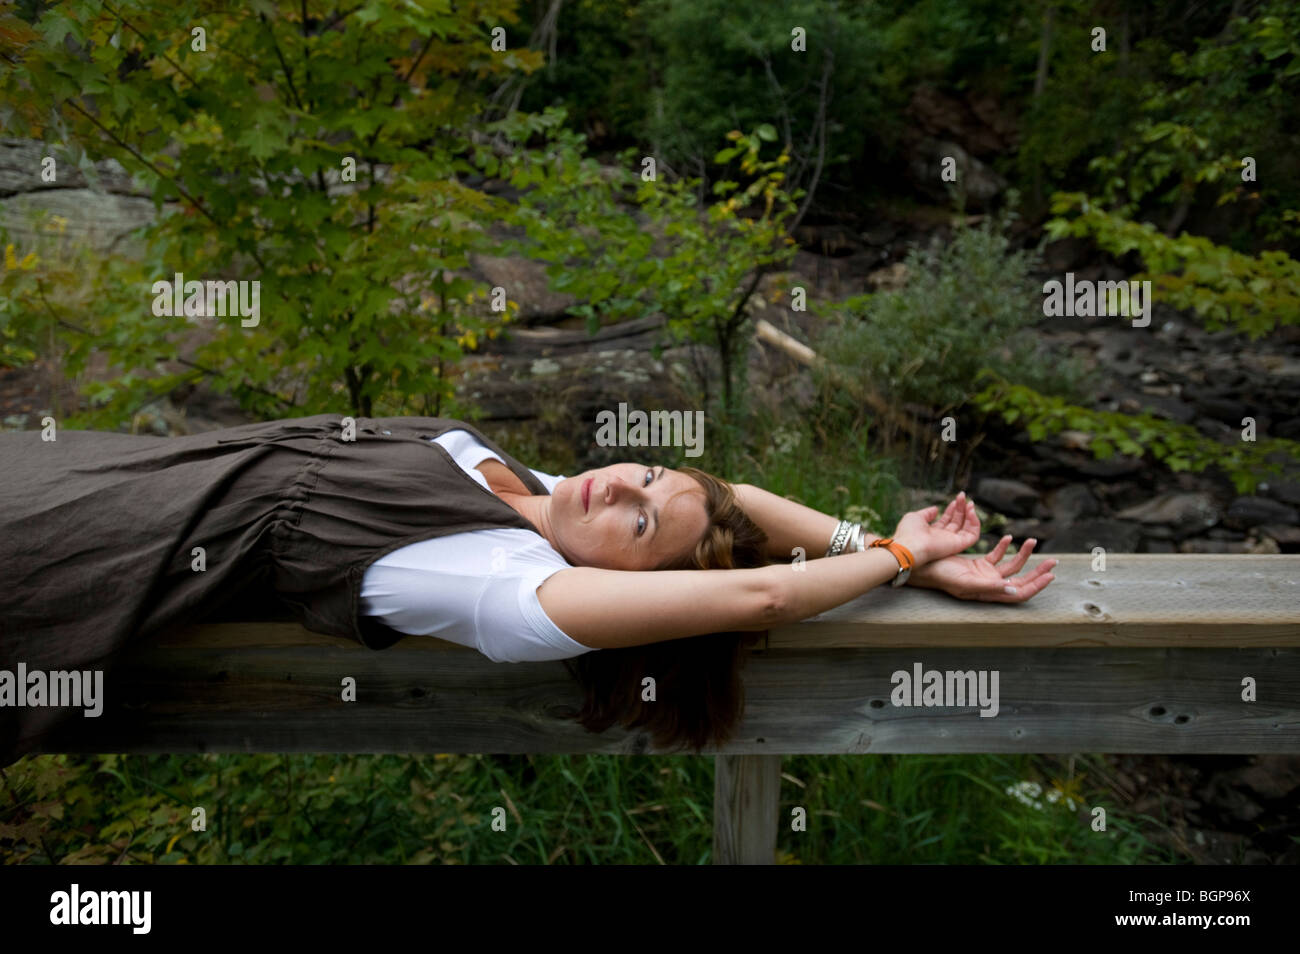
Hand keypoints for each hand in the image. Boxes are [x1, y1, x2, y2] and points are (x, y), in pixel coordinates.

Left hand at [890, 491, 980, 565]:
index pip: (946, 520)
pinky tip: (971, 511)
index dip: (951, 509)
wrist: (910, 546)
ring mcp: (952, 542)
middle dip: (960, 508)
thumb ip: (927, 513)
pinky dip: (975, 523)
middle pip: (957, 522)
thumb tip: (936, 508)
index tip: (954, 500)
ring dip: (970, 514)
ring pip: (966, 528)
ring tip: (969, 503)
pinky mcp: (959, 545)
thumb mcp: (915, 517)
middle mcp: (943, 538)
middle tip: (962, 495)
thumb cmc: (909, 532)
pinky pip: (973, 535)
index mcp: (932, 532)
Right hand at [908, 531, 1058, 601]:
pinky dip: (1004, 547)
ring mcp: (986, 574)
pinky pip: (996, 556)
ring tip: (1032, 541)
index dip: (1036, 586)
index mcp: (989, 592)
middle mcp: (990, 585)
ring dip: (1024, 554)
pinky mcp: (979, 564)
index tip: (1050, 576)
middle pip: (1021, 580)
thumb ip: (989, 586)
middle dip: (1038, 571)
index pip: (1019, 593)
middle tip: (1054, 561)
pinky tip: (1008, 538)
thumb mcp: (965, 582)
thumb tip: (1013, 589)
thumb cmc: (940, 576)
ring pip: (1011, 566)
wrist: (923, 566)